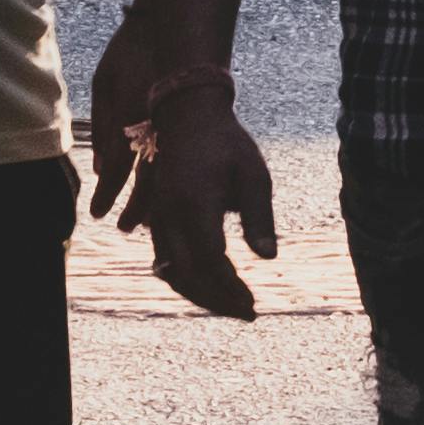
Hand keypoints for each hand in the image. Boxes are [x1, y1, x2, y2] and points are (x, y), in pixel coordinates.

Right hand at [87, 18, 279, 318]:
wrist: (186, 111)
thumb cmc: (226, 141)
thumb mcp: (252, 175)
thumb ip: (259, 217)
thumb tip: (268, 257)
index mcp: (194, 205)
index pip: (210, 262)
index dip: (230, 289)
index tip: (254, 304)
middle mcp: (169, 214)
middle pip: (186, 275)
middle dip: (216, 301)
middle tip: (247, 313)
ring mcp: (158, 214)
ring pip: (170, 270)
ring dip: (198, 293)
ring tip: (229, 304)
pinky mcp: (156, 212)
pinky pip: (163, 255)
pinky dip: (183, 277)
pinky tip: (207, 284)